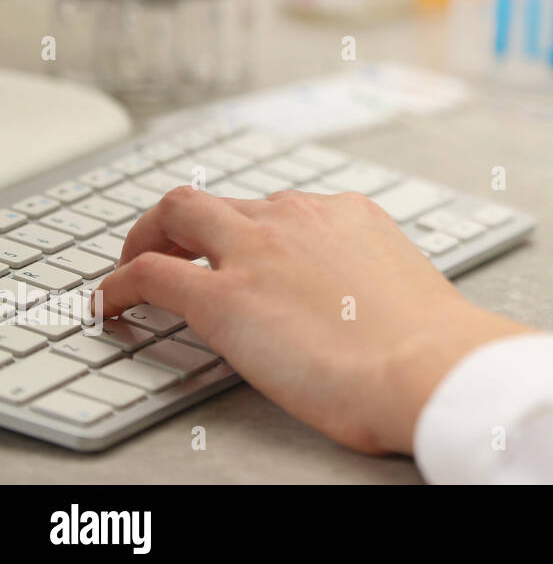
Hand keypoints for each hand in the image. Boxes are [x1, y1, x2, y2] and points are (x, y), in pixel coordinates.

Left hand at [98, 187, 530, 453]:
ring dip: (149, 238)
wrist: (427, 364)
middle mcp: (298, 217)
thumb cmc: (431, 344)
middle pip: (220, 199)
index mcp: (348, 215)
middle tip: (173, 249)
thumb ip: (369, 279)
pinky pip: (147, 274)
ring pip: (176, 214)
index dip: (253, 230)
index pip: (283, 209)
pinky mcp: (220, 297)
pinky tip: (109, 305)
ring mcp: (255, 250)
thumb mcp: (403, 287)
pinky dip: (118, 285)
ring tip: (134, 267)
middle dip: (187, 221)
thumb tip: (359, 306)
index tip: (247, 252)